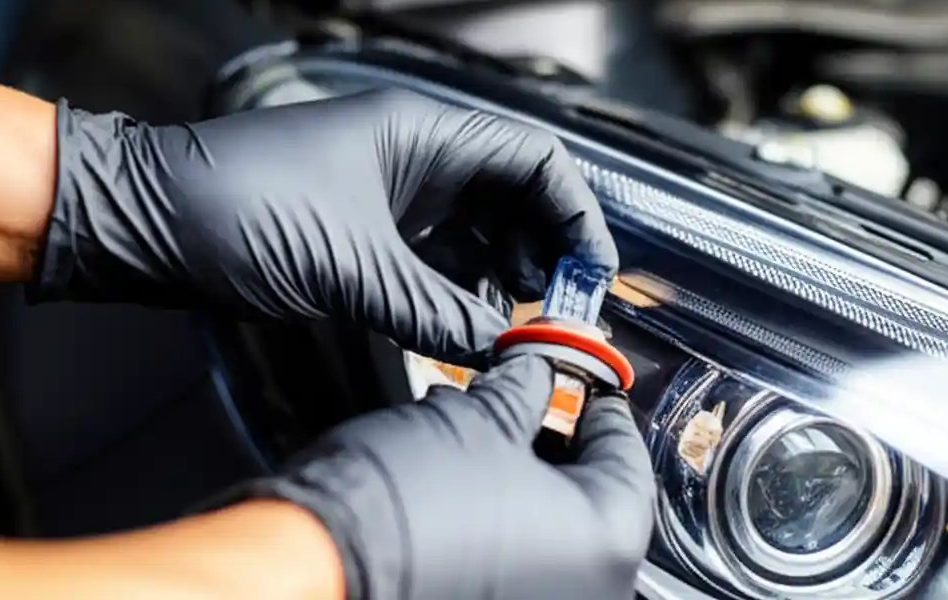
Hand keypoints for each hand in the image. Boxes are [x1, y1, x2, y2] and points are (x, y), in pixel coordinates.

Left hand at [30, 88, 615, 360]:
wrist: (143, 219)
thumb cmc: (235, 212)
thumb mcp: (349, 268)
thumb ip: (434, 311)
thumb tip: (501, 349)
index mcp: (421, 133)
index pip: (534, 159)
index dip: (575, 214)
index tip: (592, 273)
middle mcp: (415, 155)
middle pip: (513, 196)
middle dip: (543, 253)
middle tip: (556, 313)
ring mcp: (390, 191)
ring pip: (477, 230)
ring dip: (502, 277)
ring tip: (514, 328)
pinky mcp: (364, 229)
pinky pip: (436, 257)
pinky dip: (459, 290)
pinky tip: (466, 328)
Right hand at [215, 355, 654, 599]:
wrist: (320, 566)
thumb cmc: (400, 505)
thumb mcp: (476, 417)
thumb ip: (525, 386)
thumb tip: (538, 370)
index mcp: (606, 540)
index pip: (628, 453)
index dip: (600, 400)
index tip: (584, 377)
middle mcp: (589, 588)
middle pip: (593, 495)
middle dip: (559, 439)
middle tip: (532, 398)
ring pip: (556, 532)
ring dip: (530, 480)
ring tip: (490, 437)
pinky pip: (524, 563)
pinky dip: (506, 522)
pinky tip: (469, 487)